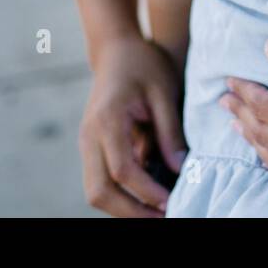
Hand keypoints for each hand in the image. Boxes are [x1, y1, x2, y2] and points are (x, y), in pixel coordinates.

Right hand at [78, 35, 186, 216]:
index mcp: (107, 120)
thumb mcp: (164, 91)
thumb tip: (180, 170)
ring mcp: (86, 143)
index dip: (147, 192)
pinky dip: (120, 195)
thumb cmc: (143, 64)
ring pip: (95, 191)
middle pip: (99, 191)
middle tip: (164, 217)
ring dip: (123, 208)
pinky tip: (148, 196)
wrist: (117, 49)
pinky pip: (100, 180)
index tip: (172, 203)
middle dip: (130, 212)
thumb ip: (170, 132)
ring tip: (158, 211)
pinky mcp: (91, 147)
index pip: (123, 170)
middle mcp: (89, 136)